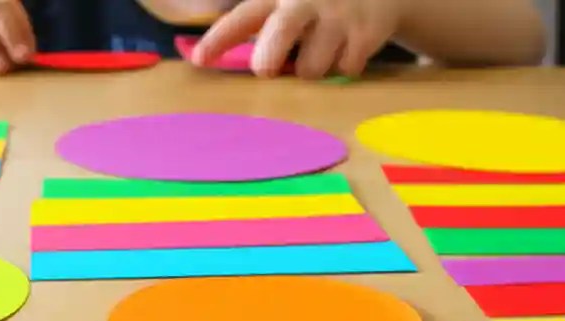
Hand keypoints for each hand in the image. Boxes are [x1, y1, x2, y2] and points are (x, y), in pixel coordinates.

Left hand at [191, 0, 398, 78]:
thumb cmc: (322, 3)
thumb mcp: (290, 3)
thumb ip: (263, 25)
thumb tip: (222, 60)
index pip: (244, 16)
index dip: (220, 39)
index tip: (200, 60)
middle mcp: (306, 1)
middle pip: (280, 34)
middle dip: (269, 58)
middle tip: (267, 70)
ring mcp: (338, 17)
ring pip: (311, 68)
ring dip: (313, 69)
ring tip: (322, 51)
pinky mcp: (365, 33)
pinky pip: (344, 70)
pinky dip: (344, 66)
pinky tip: (348, 48)